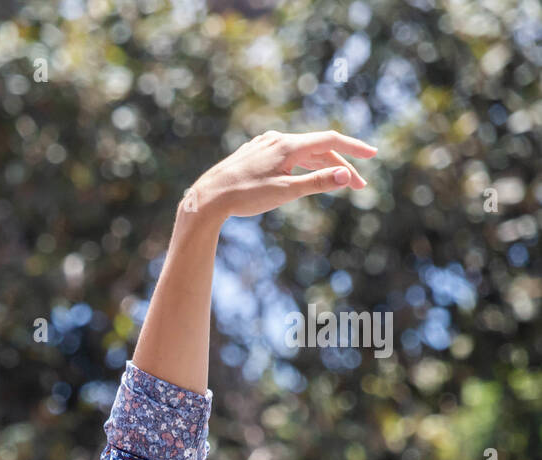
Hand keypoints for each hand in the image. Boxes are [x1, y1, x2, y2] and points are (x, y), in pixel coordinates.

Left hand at [185, 129, 376, 222]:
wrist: (207, 198)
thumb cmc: (245, 196)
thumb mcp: (286, 192)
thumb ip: (318, 182)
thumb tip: (346, 175)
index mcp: (288, 146)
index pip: (330, 141)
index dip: (354, 148)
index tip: (372, 154)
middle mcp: (277, 139)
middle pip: (318, 148)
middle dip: (340, 165)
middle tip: (357, 185)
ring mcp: (264, 145)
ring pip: (301, 152)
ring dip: (321, 165)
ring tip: (336, 181)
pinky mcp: (254, 153)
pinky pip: (286, 155)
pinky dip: (301, 164)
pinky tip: (301, 174)